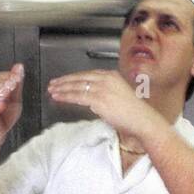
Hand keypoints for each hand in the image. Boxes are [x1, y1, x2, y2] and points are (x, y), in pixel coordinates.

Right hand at [0, 63, 23, 147]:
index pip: (0, 77)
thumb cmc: (4, 116)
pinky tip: (1, 105)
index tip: (18, 77)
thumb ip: (17, 84)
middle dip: (4, 83)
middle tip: (14, 83)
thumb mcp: (15, 98)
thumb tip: (19, 67)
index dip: (9, 76)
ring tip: (7, 93)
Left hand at [46, 70, 163, 141]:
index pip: (87, 74)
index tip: (64, 79)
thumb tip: (90, 98)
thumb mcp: (118, 95)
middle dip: (64, 81)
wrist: (141, 119)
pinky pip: (77, 96)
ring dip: (62, 88)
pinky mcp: (98, 99)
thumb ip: (104, 93)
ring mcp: (102, 88)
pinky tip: (59, 97)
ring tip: (52, 91)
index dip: (73, 77)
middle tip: (53, 84)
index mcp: (111, 75)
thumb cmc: (133, 112)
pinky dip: (66, 96)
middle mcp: (106, 78)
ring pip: (76, 86)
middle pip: (79, 77)